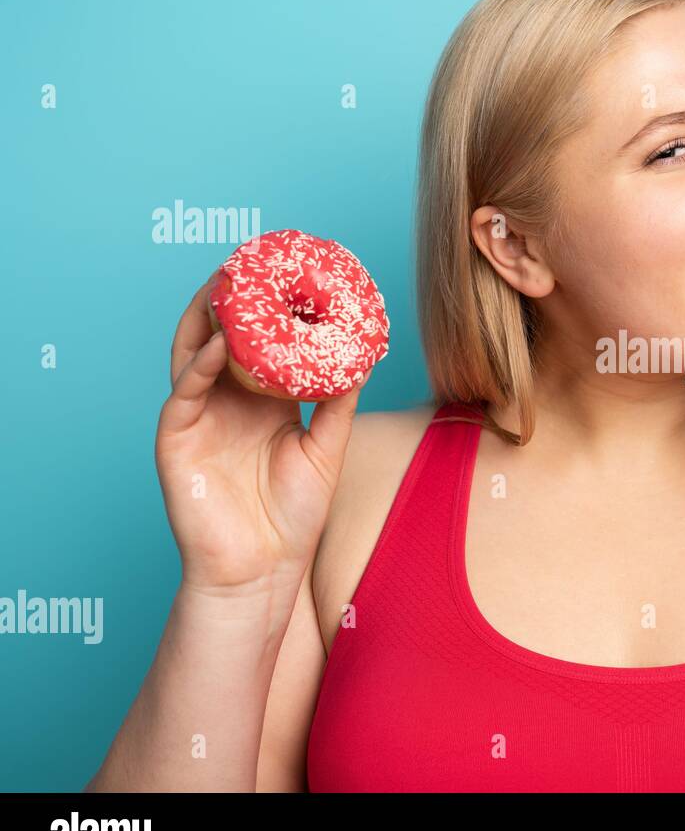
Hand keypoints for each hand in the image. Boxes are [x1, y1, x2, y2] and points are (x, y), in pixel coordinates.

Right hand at [155, 270, 366, 599]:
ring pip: (195, 351)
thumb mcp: (325, 449)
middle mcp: (227, 402)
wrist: (262, 571)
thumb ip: (337, 403)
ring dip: (208, 315)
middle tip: (253, 260)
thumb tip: (362, 357)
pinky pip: (185, 392)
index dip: (273, 309)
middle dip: (233, 297)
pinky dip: (200, 362)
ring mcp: (199, 417)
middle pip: (222, 335)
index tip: (294, 272)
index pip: (261, 343)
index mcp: (261, 402)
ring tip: (229, 281)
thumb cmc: (292, 516)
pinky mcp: (177, 439)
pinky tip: (220, 339)